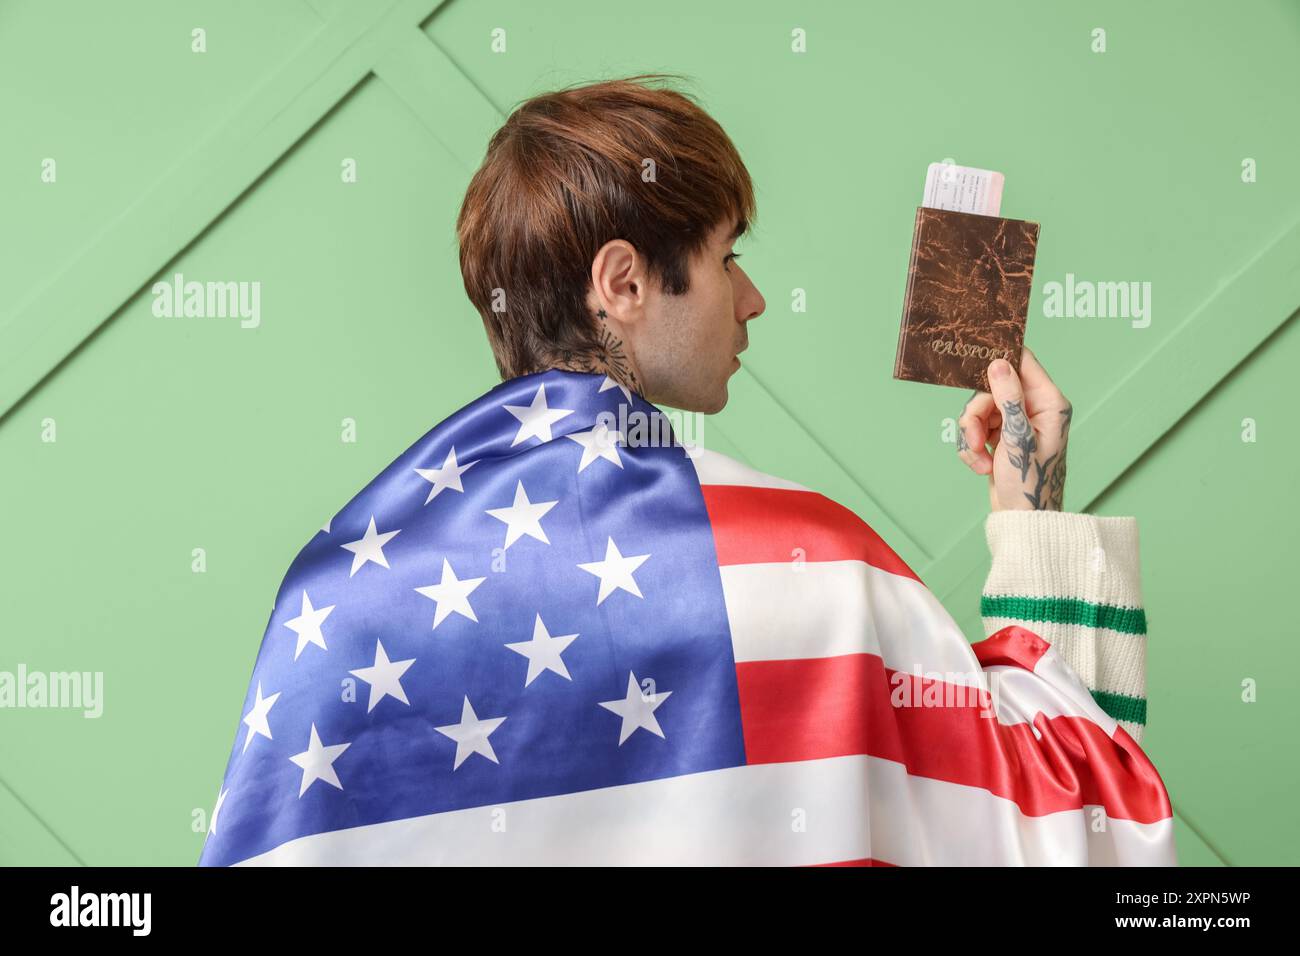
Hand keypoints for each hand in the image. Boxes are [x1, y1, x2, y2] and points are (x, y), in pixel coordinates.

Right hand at [956, 345, 1072, 511]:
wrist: (1023, 520)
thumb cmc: (1030, 484)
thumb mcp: (1017, 439)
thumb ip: (1009, 399)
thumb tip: (998, 363)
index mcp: (1049, 403)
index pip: (1023, 362)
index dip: (998, 359)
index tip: (973, 358)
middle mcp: (1035, 408)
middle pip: (992, 388)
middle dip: (977, 415)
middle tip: (974, 439)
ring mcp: (1017, 423)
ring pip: (981, 409)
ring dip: (972, 434)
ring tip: (979, 459)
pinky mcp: (1002, 437)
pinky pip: (977, 428)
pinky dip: (972, 447)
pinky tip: (982, 465)